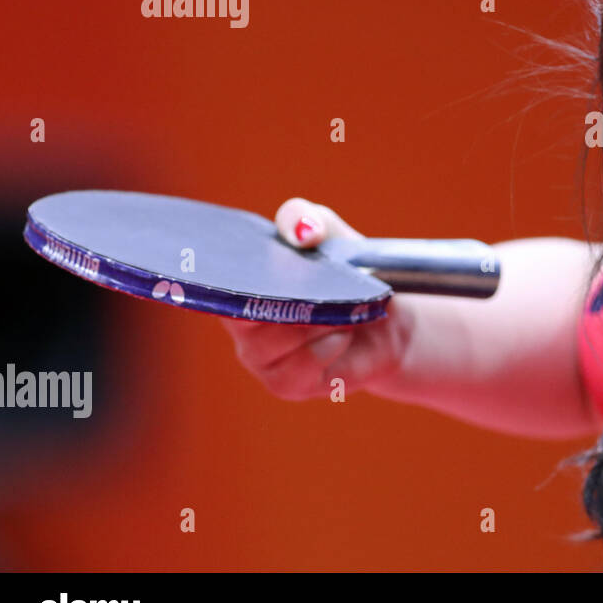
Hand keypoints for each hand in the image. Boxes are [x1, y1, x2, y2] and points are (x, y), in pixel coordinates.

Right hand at [217, 197, 414, 399]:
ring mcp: (259, 355)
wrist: (392, 321)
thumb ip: (308, 219)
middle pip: (241, 313)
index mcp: (240, 280)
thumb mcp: (331, 234)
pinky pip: (295, 370)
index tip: (248, 271)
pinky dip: (326, 349)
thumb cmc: (350, 274)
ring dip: (314, 323)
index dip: (218, 279)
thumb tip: (302, 231)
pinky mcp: (284, 383)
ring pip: (271, 342)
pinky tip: (342, 338)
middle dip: (283, 299)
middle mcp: (240, 320)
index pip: (210, 281)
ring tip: (341, 312)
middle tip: (319, 288)